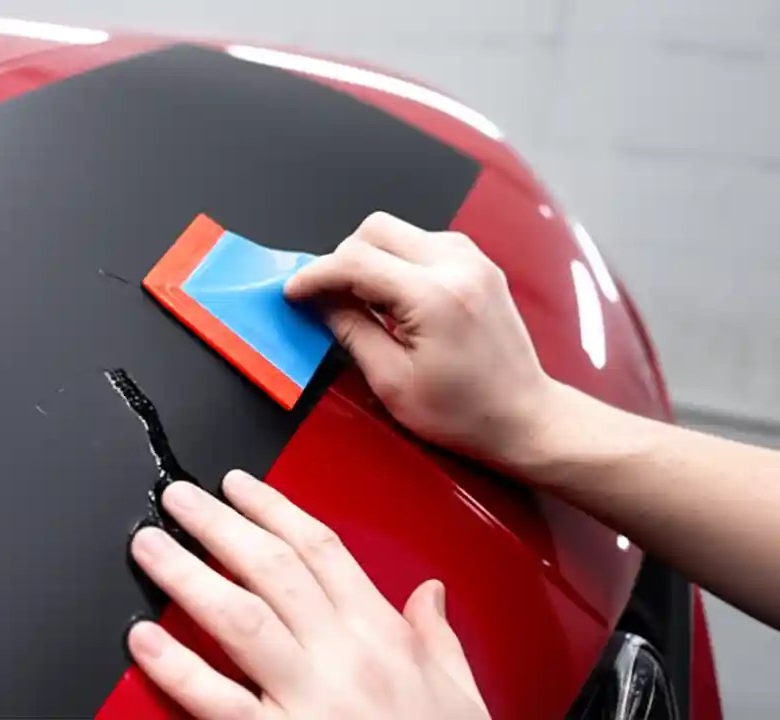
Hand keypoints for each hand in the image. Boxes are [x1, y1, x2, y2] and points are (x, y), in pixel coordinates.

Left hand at [127, 473, 488, 719]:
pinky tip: (145, 638)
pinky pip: (217, 699)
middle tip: (179, 497)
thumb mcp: (460, 694)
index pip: (321, 551)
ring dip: (188, 574)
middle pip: (272, 569)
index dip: (273, 509)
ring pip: (240, 618)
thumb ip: (438, 638)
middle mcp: (344, 658)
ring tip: (150, 546)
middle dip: (219, 525)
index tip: (238, 486)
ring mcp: (308, 699)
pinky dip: (177, 666)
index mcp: (384, 638)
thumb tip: (431, 593)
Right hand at [284, 212, 556, 465]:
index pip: (355, 261)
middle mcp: (457, 265)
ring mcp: (473, 260)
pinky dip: (396, 261)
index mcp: (434, 297)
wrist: (524, 417)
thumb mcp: (391, 382)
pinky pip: (422, 242)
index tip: (292, 292)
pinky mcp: (479, 264)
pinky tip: (391, 297)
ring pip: (398, 231)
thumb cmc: (463, 412)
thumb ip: (351, 331)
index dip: (315, 275)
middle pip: (375, 229)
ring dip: (369, 258)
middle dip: (341, 259)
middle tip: (325, 297)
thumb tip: (318, 301)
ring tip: (360, 301)